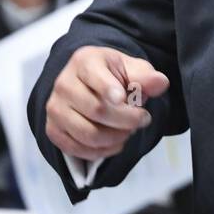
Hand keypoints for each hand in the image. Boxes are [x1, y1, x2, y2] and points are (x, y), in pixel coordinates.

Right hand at [44, 47, 168, 161]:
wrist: (89, 83)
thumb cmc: (114, 75)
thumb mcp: (132, 68)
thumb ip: (146, 76)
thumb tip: (160, 83)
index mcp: (84, 61)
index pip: (98, 80)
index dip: (113, 93)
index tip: (129, 101)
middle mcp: (64, 84)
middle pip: (97, 111)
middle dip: (127, 120)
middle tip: (143, 119)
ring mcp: (55, 108)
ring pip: (88, 134)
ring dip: (116, 138)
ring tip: (129, 131)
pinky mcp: (52, 129)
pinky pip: (77, 149)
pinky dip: (101, 152)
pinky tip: (115, 143)